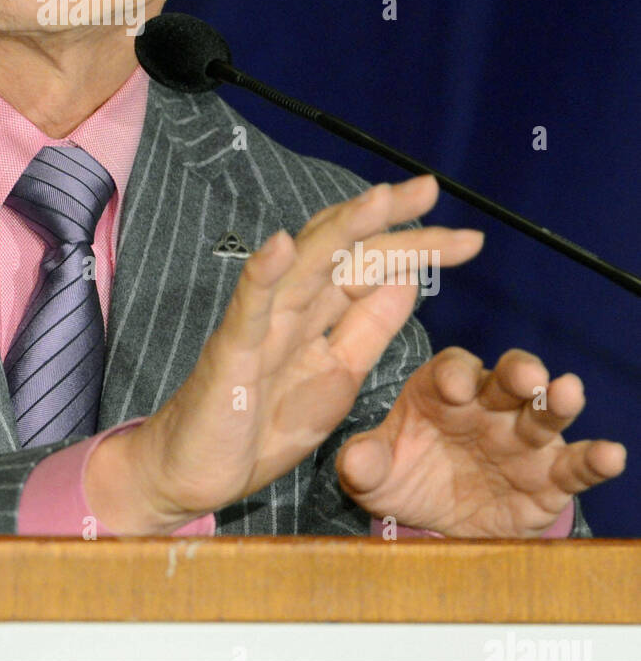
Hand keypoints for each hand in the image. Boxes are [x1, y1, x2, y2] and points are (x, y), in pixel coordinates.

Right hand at [84, 174, 483, 532]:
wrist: (191, 474)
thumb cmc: (257, 427)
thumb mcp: (335, 380)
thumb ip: (366, 331)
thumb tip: (406, 281)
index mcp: (319, 319)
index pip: (370, 268)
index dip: (416, 249)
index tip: (468, 236)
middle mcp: (290, 311)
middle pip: (343, 253)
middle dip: (388, 221)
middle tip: (430, 187)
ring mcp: (258, 327)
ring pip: (303, 268)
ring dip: (339, 230)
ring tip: (379, 199)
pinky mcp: (229, 355)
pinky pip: (247, 311)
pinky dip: (263, 275)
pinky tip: (282, 246)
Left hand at [335, 346, 627, 535]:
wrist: (434, 519)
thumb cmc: (403, 474)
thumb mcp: (373, 471)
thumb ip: (364, 462)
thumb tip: (356, 460)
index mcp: (440, 391)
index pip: (450, 370)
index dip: (454, 374)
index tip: (455, 385)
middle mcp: (487, 406)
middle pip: (506, 379)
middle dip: (517, 373)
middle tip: (527, 376)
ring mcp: (521, 440)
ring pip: (544, 413)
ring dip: (557, 403)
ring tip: (568, 393)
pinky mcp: (549, 478)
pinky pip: (575, 466)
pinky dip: (595, 460)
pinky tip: (611, 455)